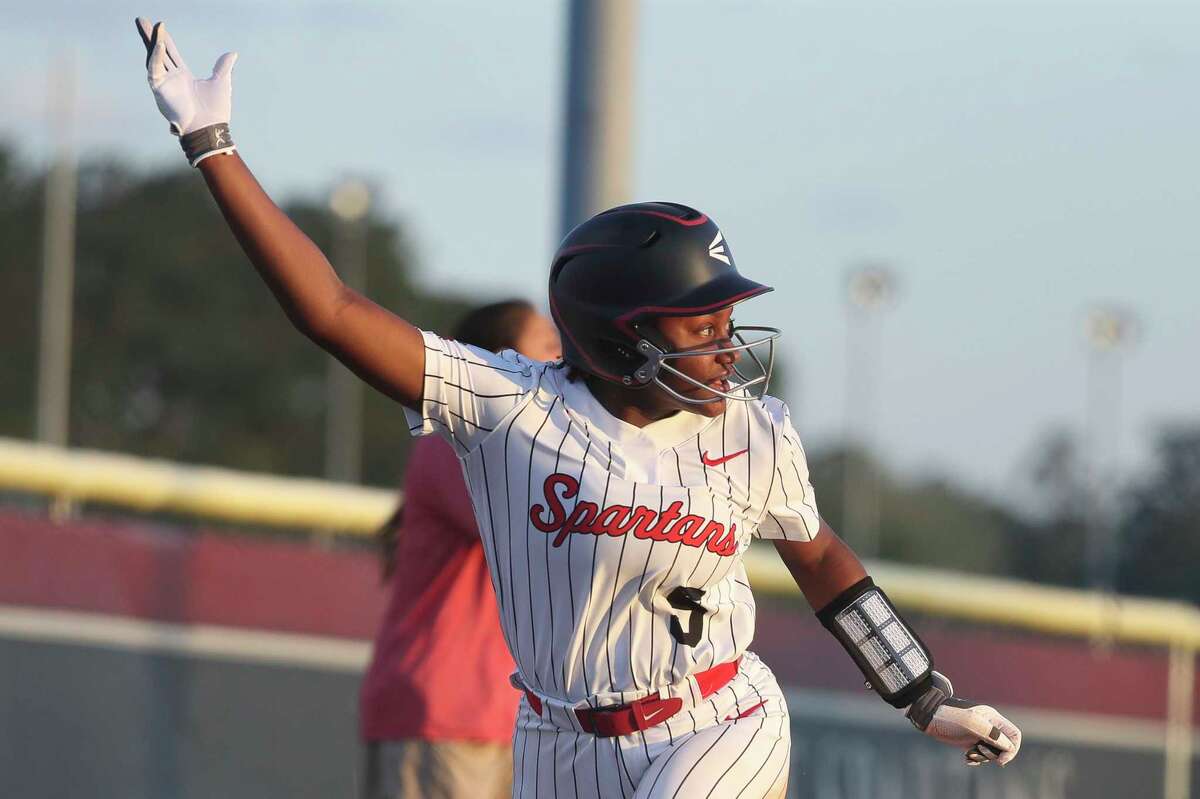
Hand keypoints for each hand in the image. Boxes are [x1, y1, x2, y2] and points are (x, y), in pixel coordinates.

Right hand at [135, 18, 236, 138]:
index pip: (171, 53)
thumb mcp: (221, 82)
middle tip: (142, 20)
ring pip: (154, 58)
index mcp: (184, 77)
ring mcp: (165, 84)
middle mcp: (172, 79)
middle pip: (158, 52)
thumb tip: (232, 53)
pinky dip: (156, 57)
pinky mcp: (160, 90)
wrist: (210, 128)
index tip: (160, 25)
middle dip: (151, 36)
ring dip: (152, 42)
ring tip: (150, 26)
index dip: (165, 39)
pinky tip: (159, 44)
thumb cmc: (216, 111)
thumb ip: (223, 67)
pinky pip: (154, 70)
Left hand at [906, 672, 1021, 766]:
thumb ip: (991, 734)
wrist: (928, 717)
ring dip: (983, 757)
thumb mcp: (971, 723)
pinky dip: (975, 759)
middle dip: (994, 754)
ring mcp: (979, 734)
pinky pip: (980, 755)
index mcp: (992, 719)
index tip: (1000, 760)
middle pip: (1004, 746)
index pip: (1014, 735)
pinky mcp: (969, 741)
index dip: (1012, 749)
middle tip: (978, 752)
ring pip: (992, 752)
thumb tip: (1007, 747)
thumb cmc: (949, 717)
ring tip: (969, 754)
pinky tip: (966, 758)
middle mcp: (988, 726)